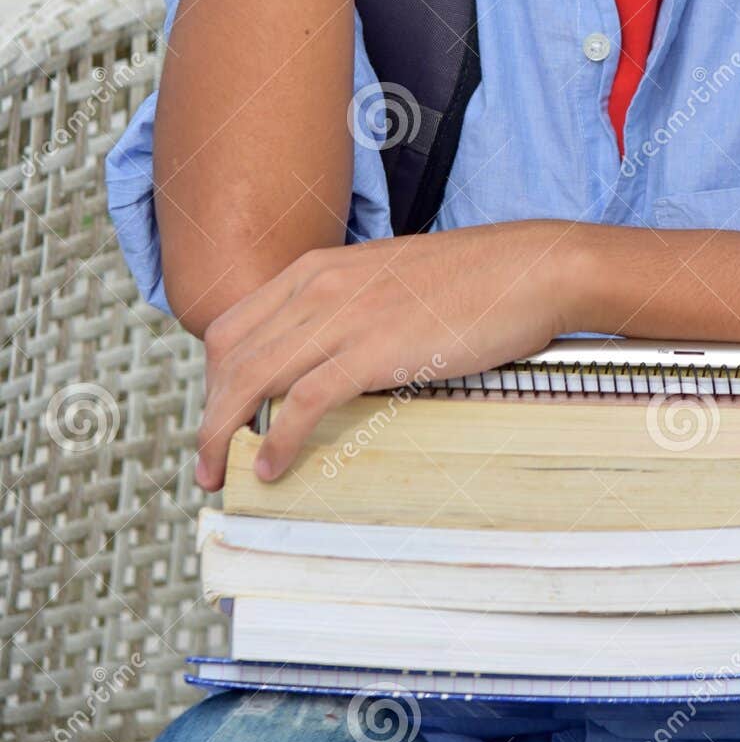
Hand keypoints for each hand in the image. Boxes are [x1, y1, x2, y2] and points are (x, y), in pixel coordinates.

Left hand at [194, 218, 588, 489]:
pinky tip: (273, 468)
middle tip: (208, 461)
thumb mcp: (388, 281)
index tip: (219, 418)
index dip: (214, 379)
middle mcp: (318, 286)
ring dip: (225, 433)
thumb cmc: (474, 279)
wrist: (530, 269)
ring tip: (221, 474)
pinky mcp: (374, 350)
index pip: (235, 325)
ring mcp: (344, 316)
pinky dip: (279, 439)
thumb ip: (348, 308)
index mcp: (318, 267)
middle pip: (231, 356)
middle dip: (208, 414)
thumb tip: (327, 356)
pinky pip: (304, 401)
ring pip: (253, 378)